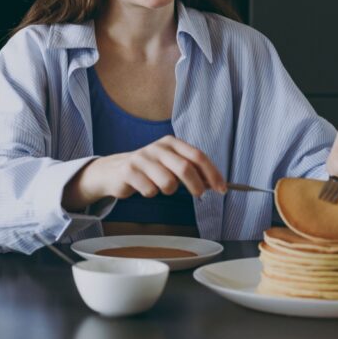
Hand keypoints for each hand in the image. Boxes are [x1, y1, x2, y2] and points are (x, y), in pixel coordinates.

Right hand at [62, 135, 225, 210]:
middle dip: (196, 185)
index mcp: (171, 143)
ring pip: (167, 183)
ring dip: (168, 191)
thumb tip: (215, 183)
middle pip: (185, 168)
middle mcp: (158, 147)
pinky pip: (150, 190)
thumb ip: (191, 170)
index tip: (222, 189)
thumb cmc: (150, 169)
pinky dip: (151, 193)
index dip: (212, 173)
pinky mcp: (129, 171)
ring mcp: (142, 158)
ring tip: (160, 187)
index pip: (197, 156)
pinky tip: (144, 187)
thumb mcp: (171, 164)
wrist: (115, 170)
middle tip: (199, 195)